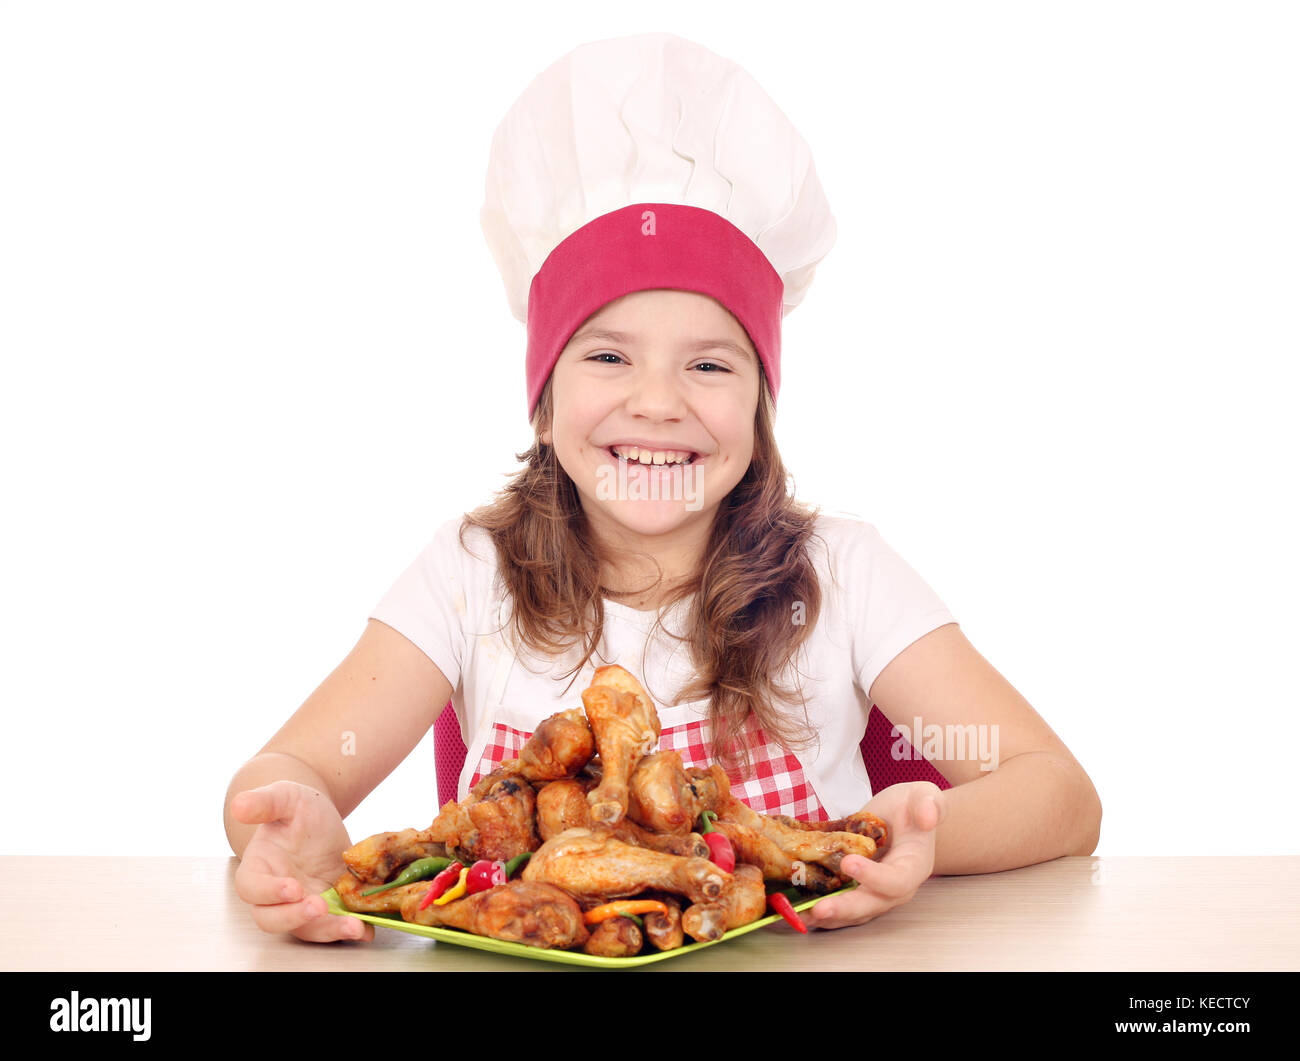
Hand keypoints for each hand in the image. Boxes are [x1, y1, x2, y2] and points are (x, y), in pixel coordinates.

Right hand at [231, 781, 373, 942]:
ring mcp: (301, 903)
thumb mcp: (286, 797)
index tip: (293, 888)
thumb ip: (265, 802)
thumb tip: (239, 805)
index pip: (252, 888)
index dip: (269, 892)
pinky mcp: (327, 908)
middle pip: (272, 919)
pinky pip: (333, 926)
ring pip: (305, 929)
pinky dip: (348, 930)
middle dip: (295, 918)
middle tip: (321, 907)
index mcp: (258, 867)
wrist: (323, 819)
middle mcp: (275, 893)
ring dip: (328, 931)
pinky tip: (367, 929)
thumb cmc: (297, 808)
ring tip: (354, 926)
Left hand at [802, 781, 944, 930]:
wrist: (902, 818)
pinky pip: (839, 908)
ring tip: (797, 916)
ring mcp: (875, 894)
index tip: (849, 863)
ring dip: (825, 916)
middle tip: (819, 908)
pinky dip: (816, 911)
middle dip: (844, 909)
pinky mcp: (856, 893)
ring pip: (853, 913)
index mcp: (913, 866)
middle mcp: (895, 888)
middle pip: (872, 905)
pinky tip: (793, 912)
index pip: (897, 880)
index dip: (875, 877)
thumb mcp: (923, 795)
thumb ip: (928, 803)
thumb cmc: (911, 806)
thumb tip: (929, 817)